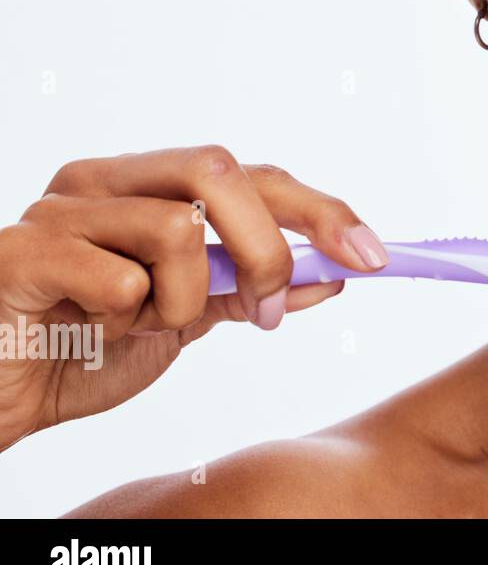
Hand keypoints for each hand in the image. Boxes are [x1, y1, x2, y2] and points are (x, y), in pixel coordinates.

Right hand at [0, 145, 388, 450]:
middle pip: (221, 170)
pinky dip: (128, 319)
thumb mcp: (187, 320)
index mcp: (149, 184)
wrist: (3, 394)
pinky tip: (96, 329)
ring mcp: (62, 210)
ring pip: (177, 227)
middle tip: (265, 308)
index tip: (373, 256)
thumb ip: (253, 291)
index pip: (255, 174)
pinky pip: (120, 278)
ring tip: (143, 326)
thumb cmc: (86, 347)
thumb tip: (336, 274)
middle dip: (268, 247)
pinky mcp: (23, 251)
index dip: (321, 210)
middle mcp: (106, 180)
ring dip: (182, 300)